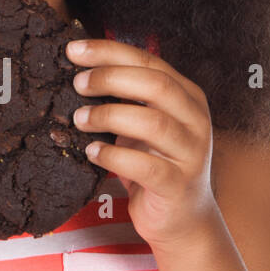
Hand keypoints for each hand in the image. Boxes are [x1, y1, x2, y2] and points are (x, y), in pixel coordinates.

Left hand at [66, 37, 218, 252]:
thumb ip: (126, 98)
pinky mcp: (177, 185)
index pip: (150, 62)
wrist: (183, 219)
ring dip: (108, 116)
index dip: (110, 52)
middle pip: (155, 84)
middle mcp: (195, 120)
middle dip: (111, 78)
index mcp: (187, 97)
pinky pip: (145, 166)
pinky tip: (92, 152)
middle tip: (78, 84)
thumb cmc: (156, 164)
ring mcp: (191, 153)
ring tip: (80, 119)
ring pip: (152, 122)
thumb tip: (80, 70)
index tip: (74, 50)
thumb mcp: (144, 125)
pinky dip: (113, 156)